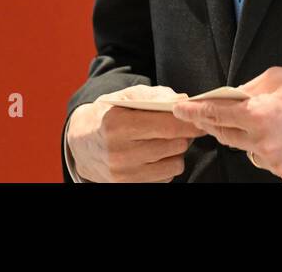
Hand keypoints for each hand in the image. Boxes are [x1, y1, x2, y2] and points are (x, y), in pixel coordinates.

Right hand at [67, 85, 208, 182]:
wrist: (82, 143)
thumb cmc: (109, 114)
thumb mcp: (126, 96)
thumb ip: (155, 95)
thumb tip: (183, 100)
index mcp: (118, 125)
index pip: (167, 126)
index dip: (188, 122)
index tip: (198, 118)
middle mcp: (120, 152)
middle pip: (175, 145)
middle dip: (185, 134)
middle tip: (182, 126)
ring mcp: (124, 173)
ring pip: (175, 164)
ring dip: (177, 151)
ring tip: (167, 140)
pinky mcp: (128, 185)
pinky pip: (166, 177)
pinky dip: (167, 165)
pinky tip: (156, 154)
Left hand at [171, 66, 281, 182]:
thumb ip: (251, 88)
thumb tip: (231, 97)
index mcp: (260, 115)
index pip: (214, 114)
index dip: (193, 112)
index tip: (180, 109)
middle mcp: (265, 144)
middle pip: (226, 135)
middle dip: (220, 123)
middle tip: (223, 111)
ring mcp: (278, 165)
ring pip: (248, 150)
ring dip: (251, 136)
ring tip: (280, 121)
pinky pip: (269, 162)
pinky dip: (273, 149)